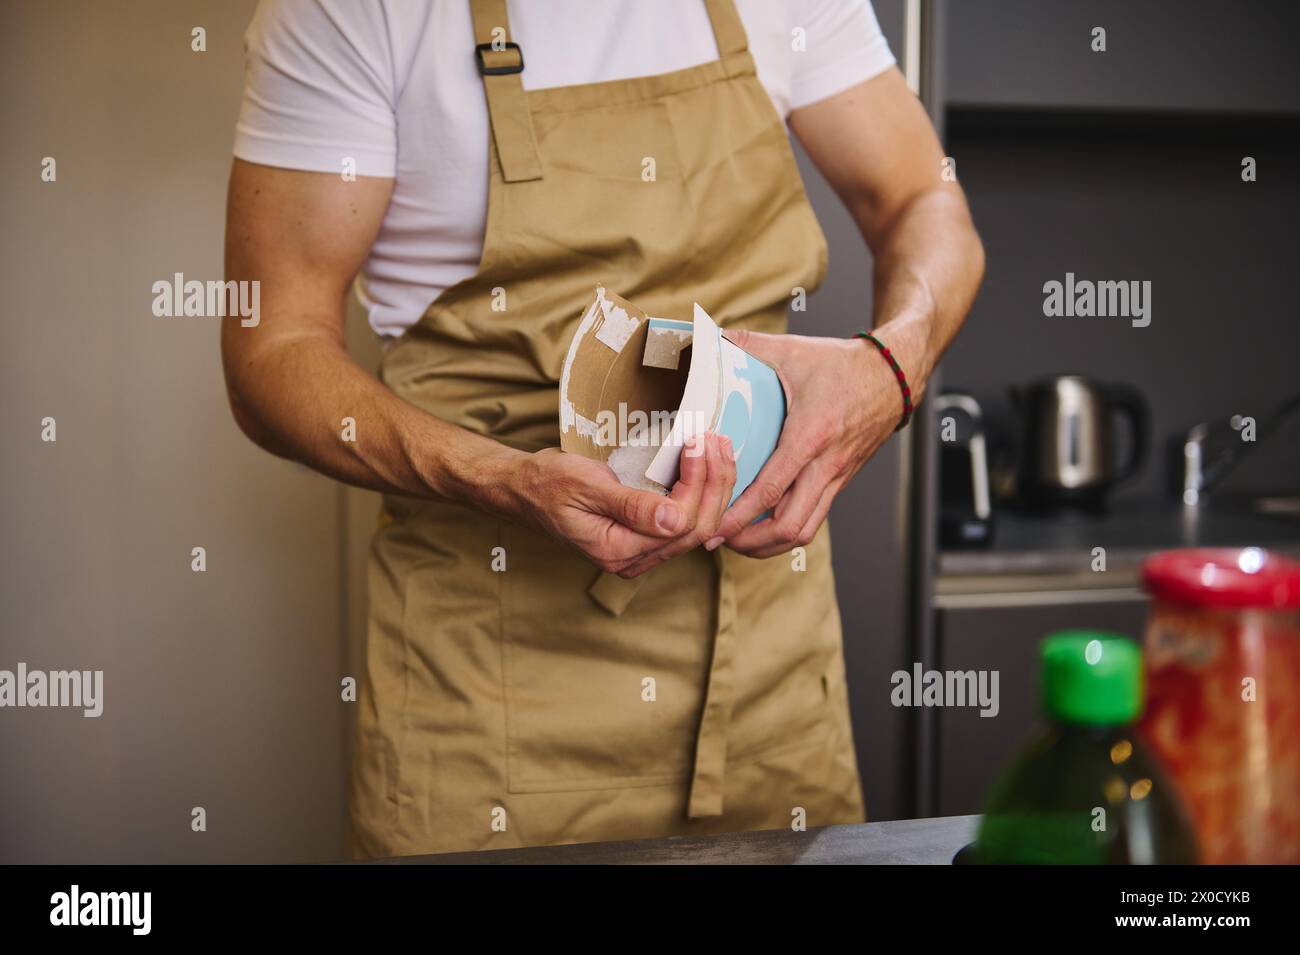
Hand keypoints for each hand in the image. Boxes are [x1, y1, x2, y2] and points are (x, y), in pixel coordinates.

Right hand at [509, 433, 735, 577]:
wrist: (525, 490)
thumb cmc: (548, 484)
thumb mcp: (586, 486)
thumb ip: (630, 506)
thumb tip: (673, 519)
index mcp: (618, 551)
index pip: (679, 523)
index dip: (698, 482)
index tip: (698, 441)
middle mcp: (633, 558)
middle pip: (696, 528)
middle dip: (714, 483)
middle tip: (716, 440)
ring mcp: (640, 550)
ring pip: (696, 526)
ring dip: (713, 487)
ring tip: (718, 448)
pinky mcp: (643, 537)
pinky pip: (684, 521)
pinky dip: (700, 492)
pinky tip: (707, 466)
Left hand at [711, 329, 908, 557]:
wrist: (896, 375)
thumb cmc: (845, 365)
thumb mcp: (794, 350)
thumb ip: (749, 345)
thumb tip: (710, 337)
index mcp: (810, 436)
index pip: (771, 490)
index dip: (740, 516)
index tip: (713, 529)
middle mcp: (826, 465)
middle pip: (789, 527)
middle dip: (750, 543)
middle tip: (717, 540)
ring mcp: (836, 477)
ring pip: (804, 531)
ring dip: (769, 544)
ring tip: (738, 541)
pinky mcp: (841, 480)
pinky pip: (814, 517)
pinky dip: (787, 529)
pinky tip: (764, 525)